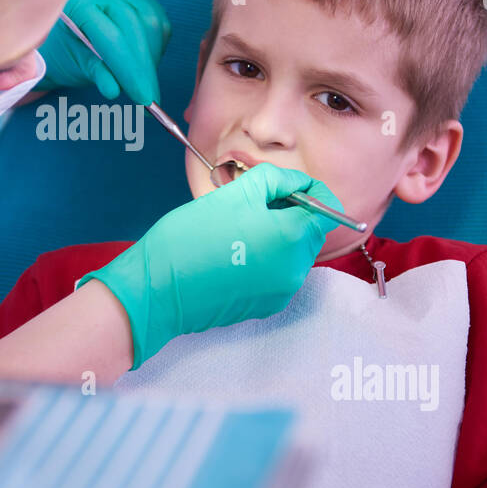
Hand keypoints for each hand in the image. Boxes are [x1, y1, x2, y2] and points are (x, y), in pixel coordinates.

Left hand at [36, 0, 170, 104]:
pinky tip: (145, 59)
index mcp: (77, 0)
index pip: (112, 36)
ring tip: (142, 79)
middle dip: (145, 65)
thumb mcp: (74, 65)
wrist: (60, 32)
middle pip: (135, 24)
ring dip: (152, 55)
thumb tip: (114, 89)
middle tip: (149, 96)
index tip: (144, 97)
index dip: (130, 69)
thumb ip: (95, 73)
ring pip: (150, 21)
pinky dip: (156, 43)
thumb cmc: (62, 50)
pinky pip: (156, 18)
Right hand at [77, 163, 343, 368]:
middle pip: (311, 232)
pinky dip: (265, 260)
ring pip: (293, 253)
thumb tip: (299, 184)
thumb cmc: (193, 235)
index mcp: (293, 237)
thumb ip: (276, 180)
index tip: (284, 186)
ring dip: (277, 236)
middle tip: (252, 204)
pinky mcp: (265, 307)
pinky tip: (233, 254)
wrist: (159, 288)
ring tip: (238, 229)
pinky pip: (277, 274)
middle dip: (291, 213)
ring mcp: (282, 292)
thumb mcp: (235, 192)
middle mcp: (296, 270)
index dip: (310, 191)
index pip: (328, 209)